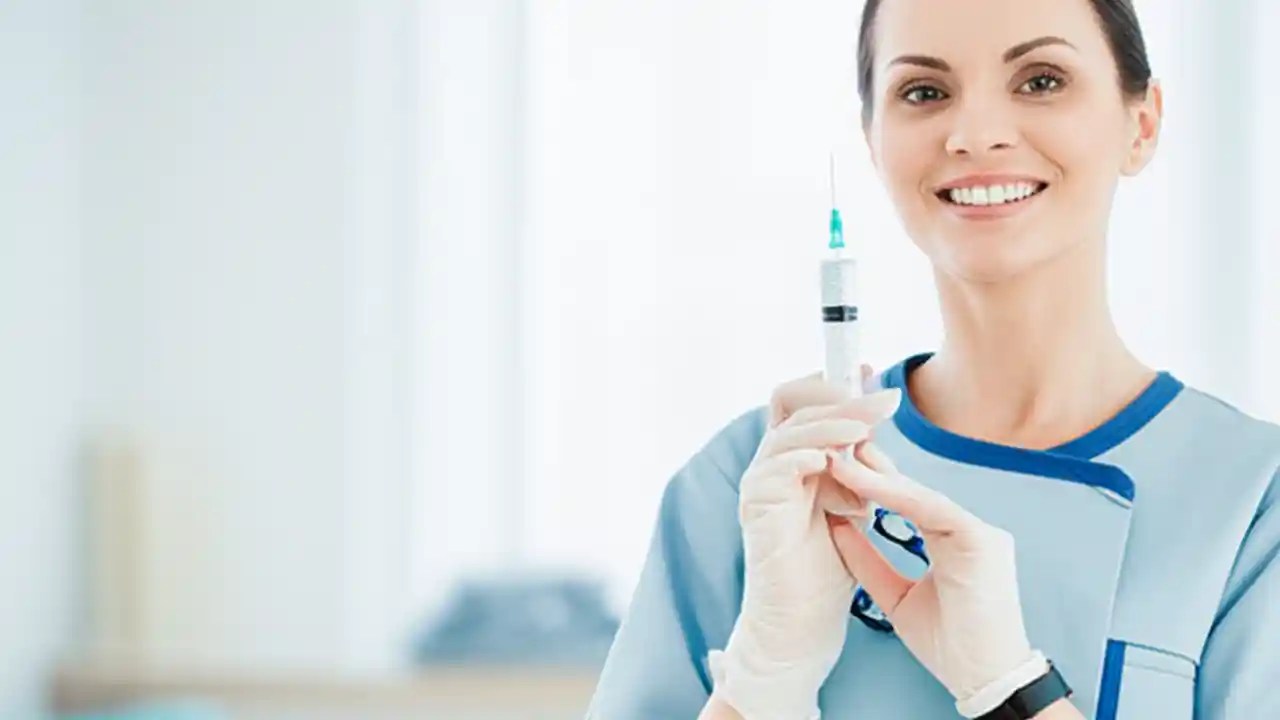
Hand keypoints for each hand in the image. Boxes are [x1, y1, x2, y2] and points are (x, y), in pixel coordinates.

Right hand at [707, 374, 901, 719]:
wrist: (802, 625)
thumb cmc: (827, 572)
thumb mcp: (850, 504)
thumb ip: (855, 466)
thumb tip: (871, 425)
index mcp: (792, 460)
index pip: (802, 400)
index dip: (832, 382)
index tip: (870, 374)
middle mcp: (771, 465)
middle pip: (794, 401)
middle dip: (842, 396)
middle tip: (885, 403)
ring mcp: (760, 483)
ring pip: (792, 427)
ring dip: (835, 424)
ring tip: (870, 429)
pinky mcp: (757, 506)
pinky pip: (780, 463)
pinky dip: (813, 454)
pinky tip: (840, 461)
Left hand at [827, 441, 1049, 717]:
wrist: (983, 681)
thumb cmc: (948, 645)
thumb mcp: (895, 597)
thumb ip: (868, 561)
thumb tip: (835, 527)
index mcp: (953, 541)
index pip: (909, 501)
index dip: (873, 482)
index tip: (836, 465)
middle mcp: (969, 530)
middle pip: (914, 490)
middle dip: (872, 467)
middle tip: (834, 443)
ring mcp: (981, 534)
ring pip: (921, 495)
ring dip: (878, 477)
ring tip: (839, 459)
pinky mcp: (982, 541)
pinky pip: (933, 510)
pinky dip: (897, 496)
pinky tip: (865, 482)